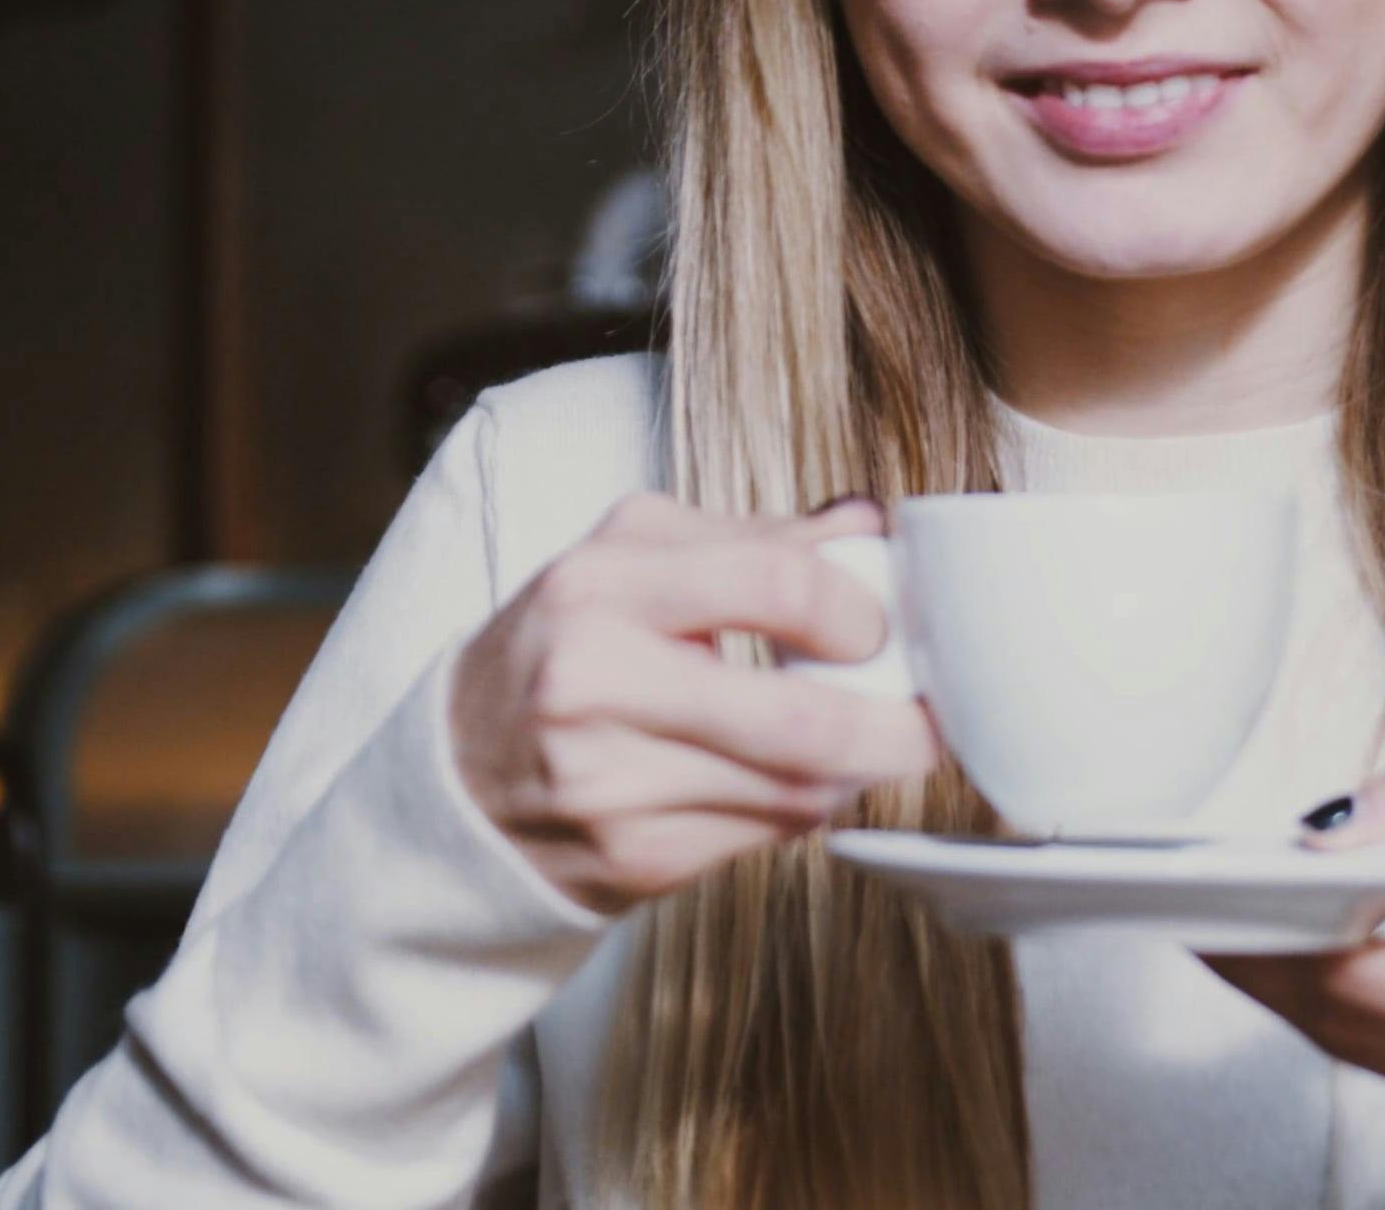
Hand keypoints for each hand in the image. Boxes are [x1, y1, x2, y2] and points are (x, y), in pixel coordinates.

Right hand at [451, 494, 941, 913]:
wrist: (457, 773)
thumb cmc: (566, 649)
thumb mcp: (632, 563)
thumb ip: (753, 541)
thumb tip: (870, 526)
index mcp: (599, 582)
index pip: (773, 581)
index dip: (854, 611)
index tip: (878, 629)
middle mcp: (592, 680)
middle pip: (797, 717)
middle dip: (893, 726)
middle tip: (927, 721)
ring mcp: (606, 780)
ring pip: (792, 791)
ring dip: (851, 772)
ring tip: (861, 745)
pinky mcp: (627, 857)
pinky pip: (762, 838)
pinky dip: (801, 811)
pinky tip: (792, 784)